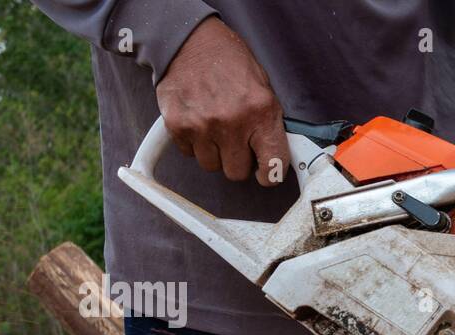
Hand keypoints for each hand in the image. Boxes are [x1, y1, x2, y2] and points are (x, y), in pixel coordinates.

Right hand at [155, 17, 288, 186]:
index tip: (266, 173)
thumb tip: (276, 156)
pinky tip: (199, 121)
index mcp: (261, 112)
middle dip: (238, 161)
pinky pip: (189, 153)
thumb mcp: (263, 88)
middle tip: (236, 142)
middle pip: (237, 173)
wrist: (190, 39)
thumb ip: (269, 124)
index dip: (269, 174)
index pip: (272, 166)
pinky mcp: (178, 125)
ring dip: (215, 153)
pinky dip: (194, 143)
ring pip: (211, 166)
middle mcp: (232, 122)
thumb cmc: (230, 62)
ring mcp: (203, 125)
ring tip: (215, 128)